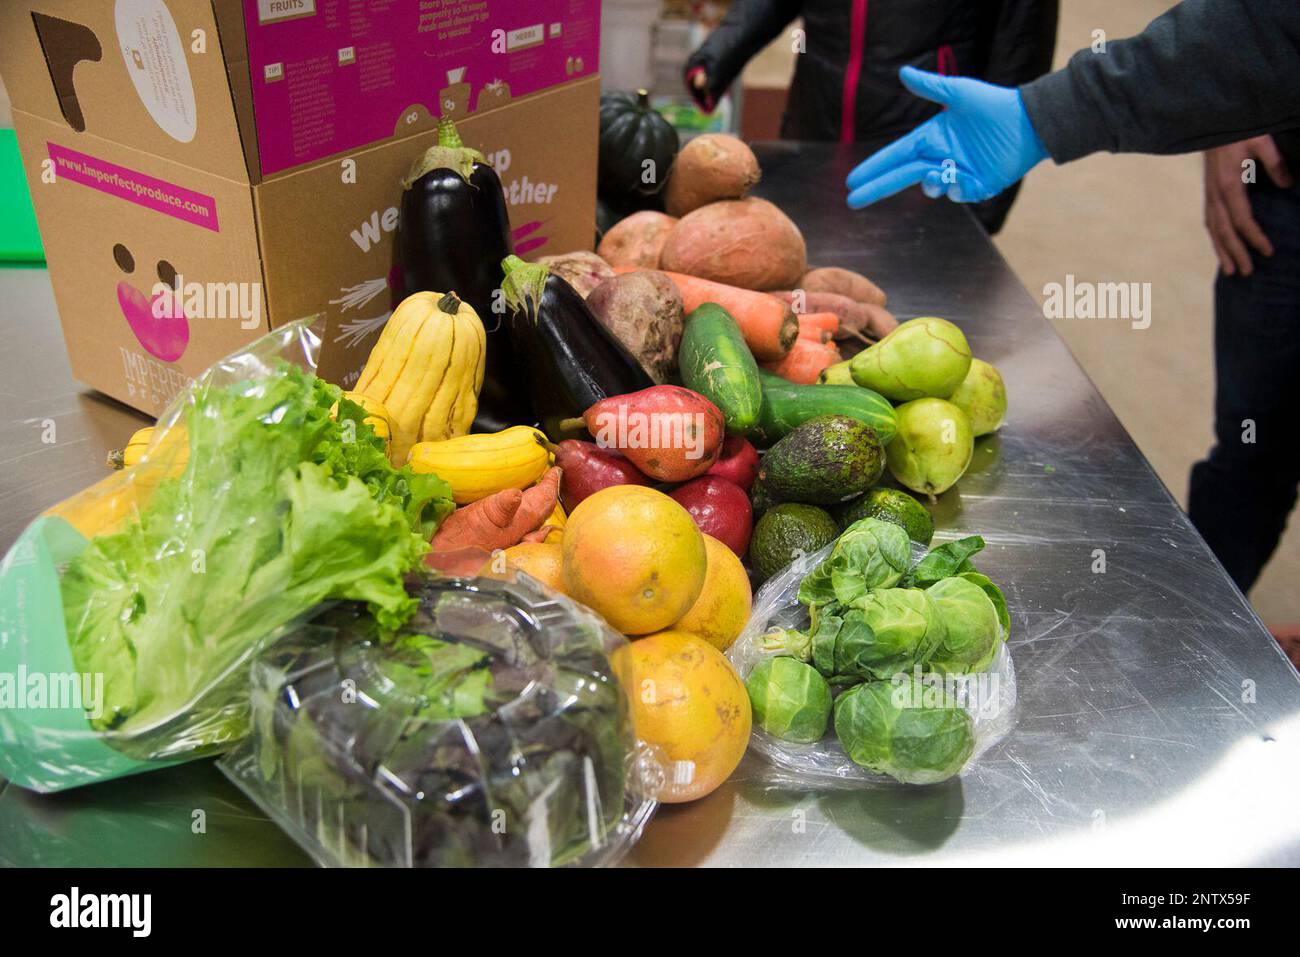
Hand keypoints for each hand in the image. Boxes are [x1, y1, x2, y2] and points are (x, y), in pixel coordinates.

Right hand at [846, 66, 1047, 208]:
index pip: (895, 156)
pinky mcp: (977, 186)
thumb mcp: (960, 92)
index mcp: (932, 138)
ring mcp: (957, 174)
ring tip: (943, 172)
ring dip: (932, 183)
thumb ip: (931, 87)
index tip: (853, 180)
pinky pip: (958, 195)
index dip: (874, 168)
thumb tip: (903, 72)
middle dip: (877, 189)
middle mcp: (940, 157)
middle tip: (853, 201)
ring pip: (930, 187)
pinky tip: (968, 176)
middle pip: (901, 177)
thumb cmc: (994, 104)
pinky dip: (958, 189)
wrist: (1029, 121)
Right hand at [1203, 136, 1291, 276]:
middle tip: (1247, 272)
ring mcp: (1209, 193)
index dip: (1254, 237)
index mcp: (1228, 184)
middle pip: (1224, 231)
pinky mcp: (1208, 191)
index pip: (1242, 220)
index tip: (1268, 251)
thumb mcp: (1262, 141)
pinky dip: (1215, 237)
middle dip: (1235, 253)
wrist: (1213, 120)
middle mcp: (1215, 194)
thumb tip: (1288, 185)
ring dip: (1221, 250)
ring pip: (1213, 229)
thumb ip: (1275, 163)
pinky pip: (1210, 220)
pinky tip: (1221, 246)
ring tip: (1230, 270)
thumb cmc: (1239, 128)